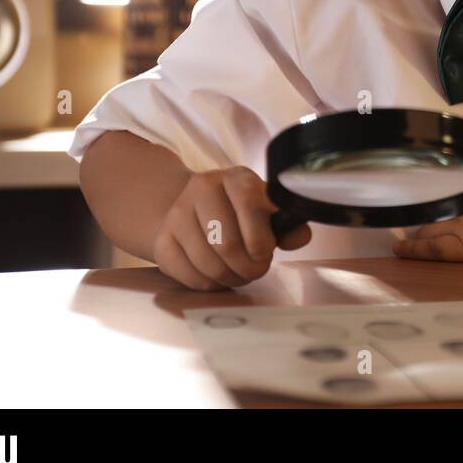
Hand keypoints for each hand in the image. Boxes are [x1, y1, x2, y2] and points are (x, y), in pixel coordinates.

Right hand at [153, 166, 311, 289]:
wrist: (194, 209)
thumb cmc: (240, 214)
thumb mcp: (266, 210)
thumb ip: (286, 225)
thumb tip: (299, 236)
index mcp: (236, 178)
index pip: (251, 209)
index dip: (262, 242)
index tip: (266, 253)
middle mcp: (203, 189)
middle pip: (227, 244)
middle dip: (248, 267)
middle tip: (254, 269)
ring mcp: (178, 213)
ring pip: (209, 264)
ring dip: (230, 278)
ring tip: (238, 273)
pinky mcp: (162, 240)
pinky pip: (189, 276)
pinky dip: (209, 284)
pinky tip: (217, 274)